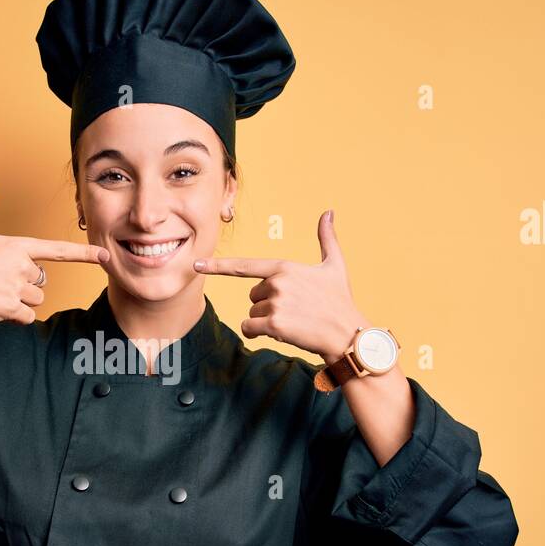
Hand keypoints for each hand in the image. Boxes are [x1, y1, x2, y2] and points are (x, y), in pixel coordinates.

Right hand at [0, 173, 109, 324]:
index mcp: (17, 245)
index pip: (58, 250)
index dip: (83, 254)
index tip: (104, 256)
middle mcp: (21, 265)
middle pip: (40, 279)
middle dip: (24, 283)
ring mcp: (16, 287)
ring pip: (36, 299)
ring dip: (20, 300)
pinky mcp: (9, 308)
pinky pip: (27, 317)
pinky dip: (15, 316)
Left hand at [193, 210, 368, 361]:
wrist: (348, 333)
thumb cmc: (340, 300)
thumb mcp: (335, 266)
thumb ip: (326, 239)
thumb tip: (329, 212)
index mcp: (285, 267)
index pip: (245, 266)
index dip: (218, 266)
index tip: (196, 264)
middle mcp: (277, 283)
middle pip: (253, 295)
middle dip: (267, 304)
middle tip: (294, 309)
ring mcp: (276, 304)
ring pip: (252, 313)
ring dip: (266, 320)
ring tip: (293, 321)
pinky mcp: (275, 325)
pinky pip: (250, 328)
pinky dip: (256, 333)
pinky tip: (279, 333)